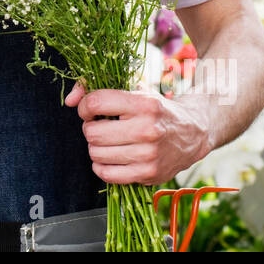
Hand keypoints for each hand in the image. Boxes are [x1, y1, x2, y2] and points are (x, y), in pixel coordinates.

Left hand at [64, 82, 210, 185]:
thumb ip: (96, 88)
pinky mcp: (148, 174)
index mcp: (144, 103)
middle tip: (101, 126)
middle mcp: (147, 129)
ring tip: (109, 141)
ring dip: (96, 147)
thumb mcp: (134, 91)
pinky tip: (111, 157)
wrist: (193, 132)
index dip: (85, 106)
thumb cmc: (157, 109)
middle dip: (90, 128)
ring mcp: (148, 154)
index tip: (91, 109)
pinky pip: (106, 174)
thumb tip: (69, 100)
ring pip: (96, 154)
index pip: (96, 103)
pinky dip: (101, 166)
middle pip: (92, 132)